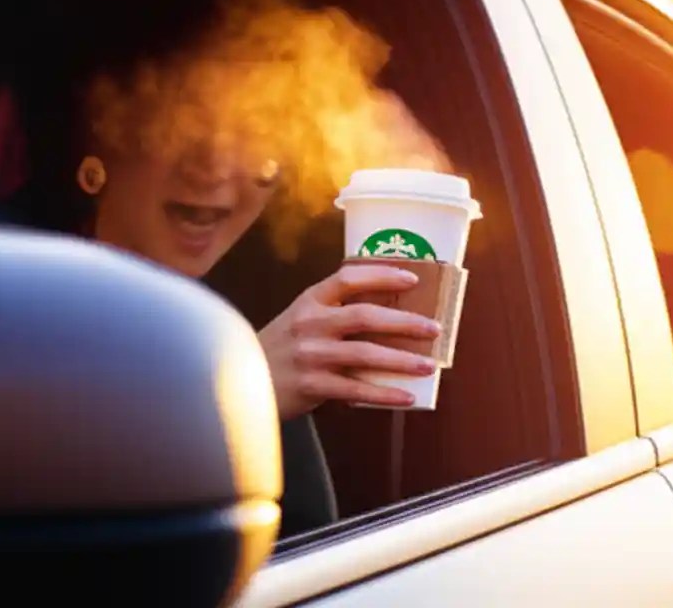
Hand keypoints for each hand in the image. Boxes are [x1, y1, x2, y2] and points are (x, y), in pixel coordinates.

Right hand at [258, 263, 440, 419]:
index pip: (349, 278)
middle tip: (433, 328)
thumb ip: (333, 313)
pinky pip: (356, 389)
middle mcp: (310, 323)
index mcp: (309, 300)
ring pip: (365, 354)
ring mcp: (310, 354)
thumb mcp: (300, 320)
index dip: (382, 275)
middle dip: (404, 321)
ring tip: (428, 365)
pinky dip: (384, 393)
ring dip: (402, 360)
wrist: (239, 383)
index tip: (413, 277)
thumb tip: (389, 316)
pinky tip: (406, 396)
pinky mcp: (311, 384)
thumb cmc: (281, 349)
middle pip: (365, 316)